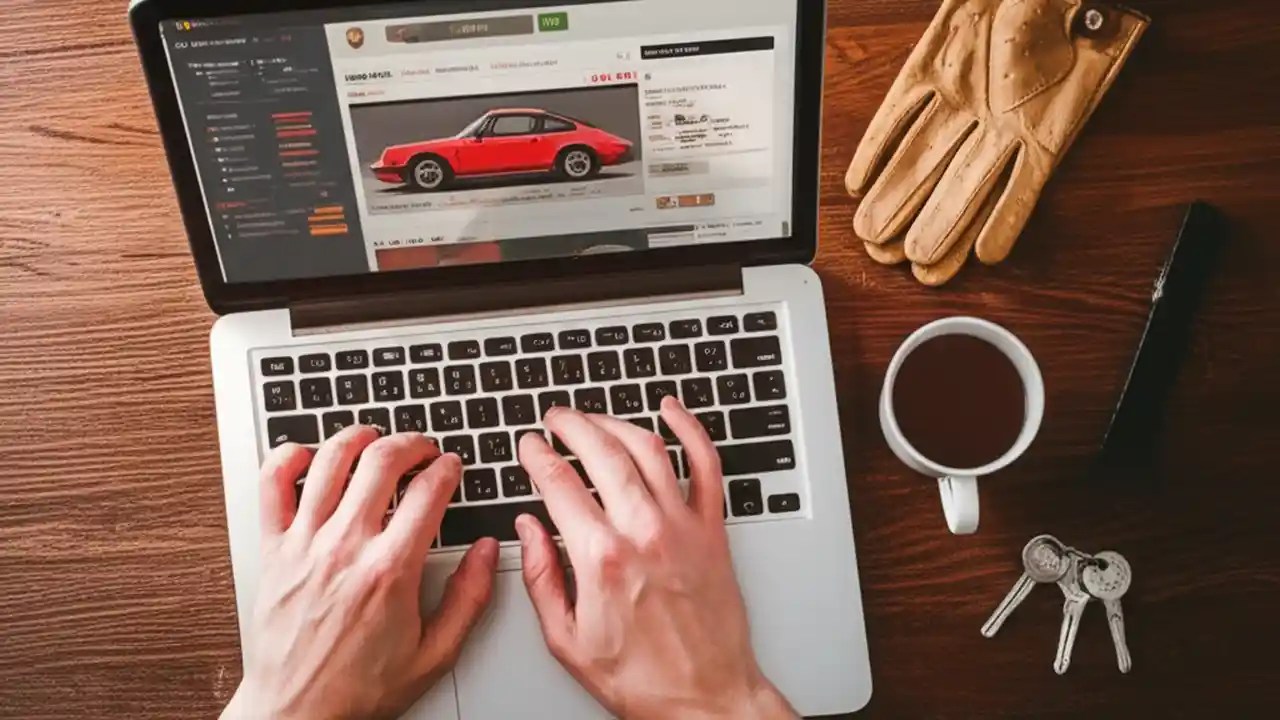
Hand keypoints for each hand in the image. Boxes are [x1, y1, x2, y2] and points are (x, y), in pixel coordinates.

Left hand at [224, 428, 498, 719]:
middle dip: (411, 442)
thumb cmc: (358, 690)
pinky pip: (272, 484)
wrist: (296, 713)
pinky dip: (288, 457)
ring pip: (329, 460)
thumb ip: (469, 598)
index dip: (447, 468)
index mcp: (389, 571)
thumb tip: (486, 552)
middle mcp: (345, 548)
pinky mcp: (272, 549)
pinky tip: (309, 456)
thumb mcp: (434, 654)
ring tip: (374, 438)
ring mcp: (304, 544)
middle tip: (422, 447)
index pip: (428, 492)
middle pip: (382, 461)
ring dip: (357, 437)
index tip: (451, 466)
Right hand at [515, 398, 796, 719]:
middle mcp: (643, 532)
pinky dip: (691, 429)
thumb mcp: (567, 640)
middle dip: (571, 425)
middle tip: (555, 419)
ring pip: (647, 448)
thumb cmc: (641, 678)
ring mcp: (682, 526)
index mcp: (601, 559)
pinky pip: (706, 464)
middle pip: (601, 452)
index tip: (528, 445)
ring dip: (615, 423)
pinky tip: (671, 410)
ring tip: (594, 419)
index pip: (559, 483)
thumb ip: (540, 578)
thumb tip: (527, 531)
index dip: (537, 455)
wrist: (706, 698)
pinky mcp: (713, 530)